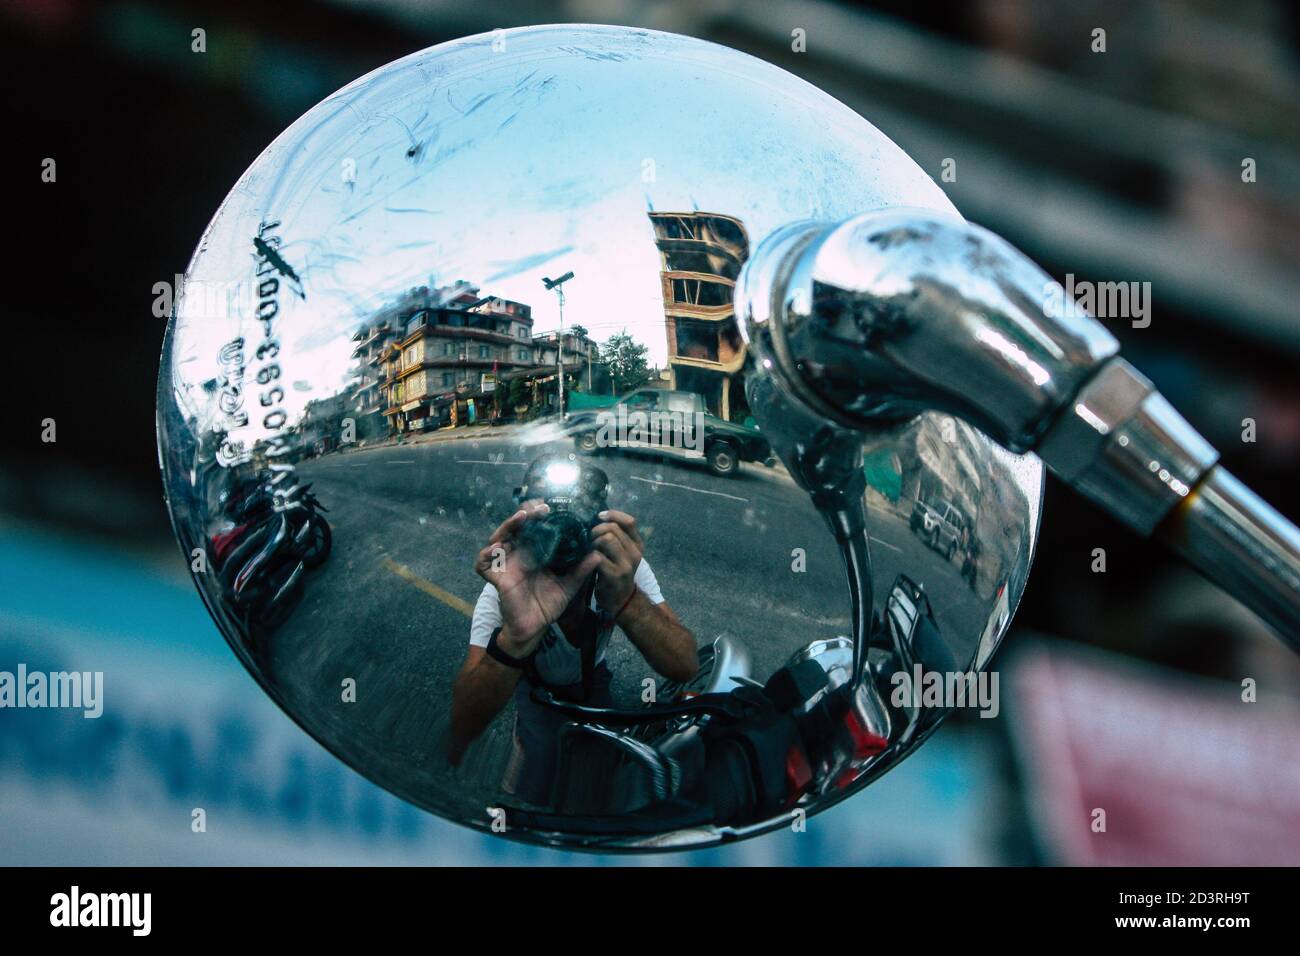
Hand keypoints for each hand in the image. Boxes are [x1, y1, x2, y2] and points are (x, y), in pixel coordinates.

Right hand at [474, 501, 600, 654]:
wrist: (535, 627)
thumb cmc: (548, 605)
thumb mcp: (568, 586)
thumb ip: (581, 570)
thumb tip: (598, 555)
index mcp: (533, 553)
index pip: (532, 528)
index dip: (536, 516)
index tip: (548, 506)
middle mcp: (518, 555)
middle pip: (514, 529)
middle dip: (523, 515)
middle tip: (537, 508)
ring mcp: (506, 565)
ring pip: (497, 539)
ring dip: (507, 526)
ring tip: (520, 519)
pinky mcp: (497, 578)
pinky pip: (482, 564)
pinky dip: (485, 555)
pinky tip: (497, 548)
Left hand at [591, 509, 643, 614]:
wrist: (621, 600)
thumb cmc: (617, 572)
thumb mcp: (622, 553)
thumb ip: (616, 537)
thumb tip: (599, 516)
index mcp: (637, 544)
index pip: (629, 521)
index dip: (612, 515)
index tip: (599, 516)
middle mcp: (635, 552)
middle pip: (613, 528)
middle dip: (596, 530)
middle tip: (588, 538)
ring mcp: (626, 564)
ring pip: (606, 539)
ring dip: (592, 541)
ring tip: (588, 548)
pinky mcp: (615, 574)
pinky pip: (598, 556)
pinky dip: (588, 555)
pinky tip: (585, 559)